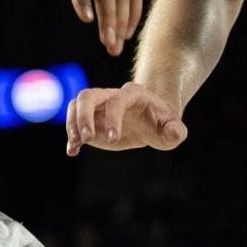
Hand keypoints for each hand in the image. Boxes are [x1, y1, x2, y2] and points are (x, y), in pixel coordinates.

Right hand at [65, 80, 188, 155]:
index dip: (112, 118)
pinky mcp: (89, 121)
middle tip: (86, 138)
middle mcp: (110, 96)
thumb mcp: (173, 129)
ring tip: (75, 144)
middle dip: (83, 116)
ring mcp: (98, 107)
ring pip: (76, 105)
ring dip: (72, 124)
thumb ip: (175, 131)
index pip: (117, 100)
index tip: (113, 140)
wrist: (150, 124)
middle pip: (88, 95)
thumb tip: (173, 133)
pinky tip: (72, 151)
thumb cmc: (162, 125)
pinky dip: (71, 137)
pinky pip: (73, 123)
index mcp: (132, 95)